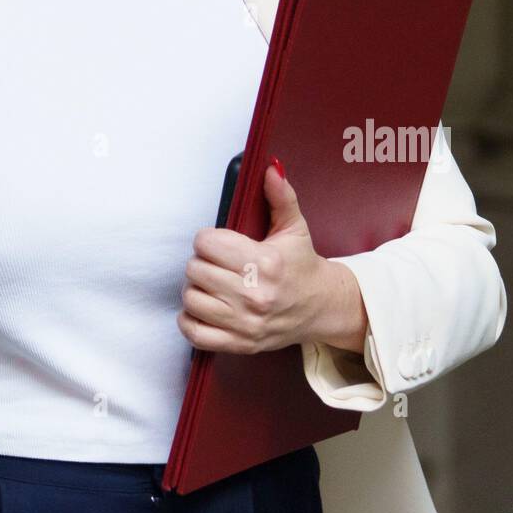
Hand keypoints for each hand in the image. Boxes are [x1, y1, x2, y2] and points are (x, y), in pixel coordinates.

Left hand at [176, 159, 368, 355]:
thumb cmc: (302, 265)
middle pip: (195, 270)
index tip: (218, 242)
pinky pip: (196, 334)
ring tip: (211, 283)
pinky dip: (190, 320)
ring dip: (196, 289)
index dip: (208, 239)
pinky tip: (203, 306)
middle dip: (202, 262)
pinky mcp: (241, 344)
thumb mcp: (294, 227)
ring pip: (192, 299)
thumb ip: (280, 196)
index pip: (206, 243)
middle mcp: (254, 295)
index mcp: (265, 263)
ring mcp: (246, 323)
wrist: (321, 307)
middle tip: (216, 262)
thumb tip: (270, 168)